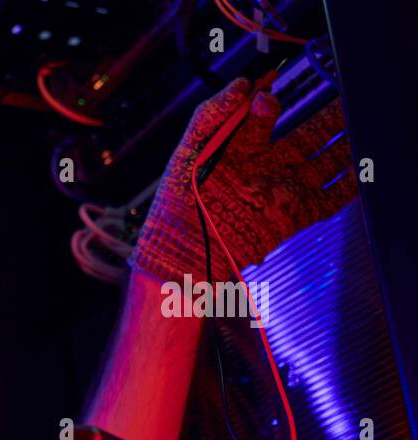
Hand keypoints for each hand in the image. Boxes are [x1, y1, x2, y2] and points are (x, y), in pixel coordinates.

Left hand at [130, 77, 357, 283]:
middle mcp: (269, 167)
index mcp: (243, 148)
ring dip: (348, 143)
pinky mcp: (294, 216)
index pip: (266, 115)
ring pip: (327, 161)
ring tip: (367, 122)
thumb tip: (244, 84)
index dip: (271, 101)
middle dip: (333, 116)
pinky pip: (331, 198)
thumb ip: (212, 113)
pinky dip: (350, 183)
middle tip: (354, 93)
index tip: (268, 95)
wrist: (184, 249)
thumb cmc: (178, 203)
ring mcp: (284, 190)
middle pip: (311, 135)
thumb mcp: (189, 151)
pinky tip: (364, 166)